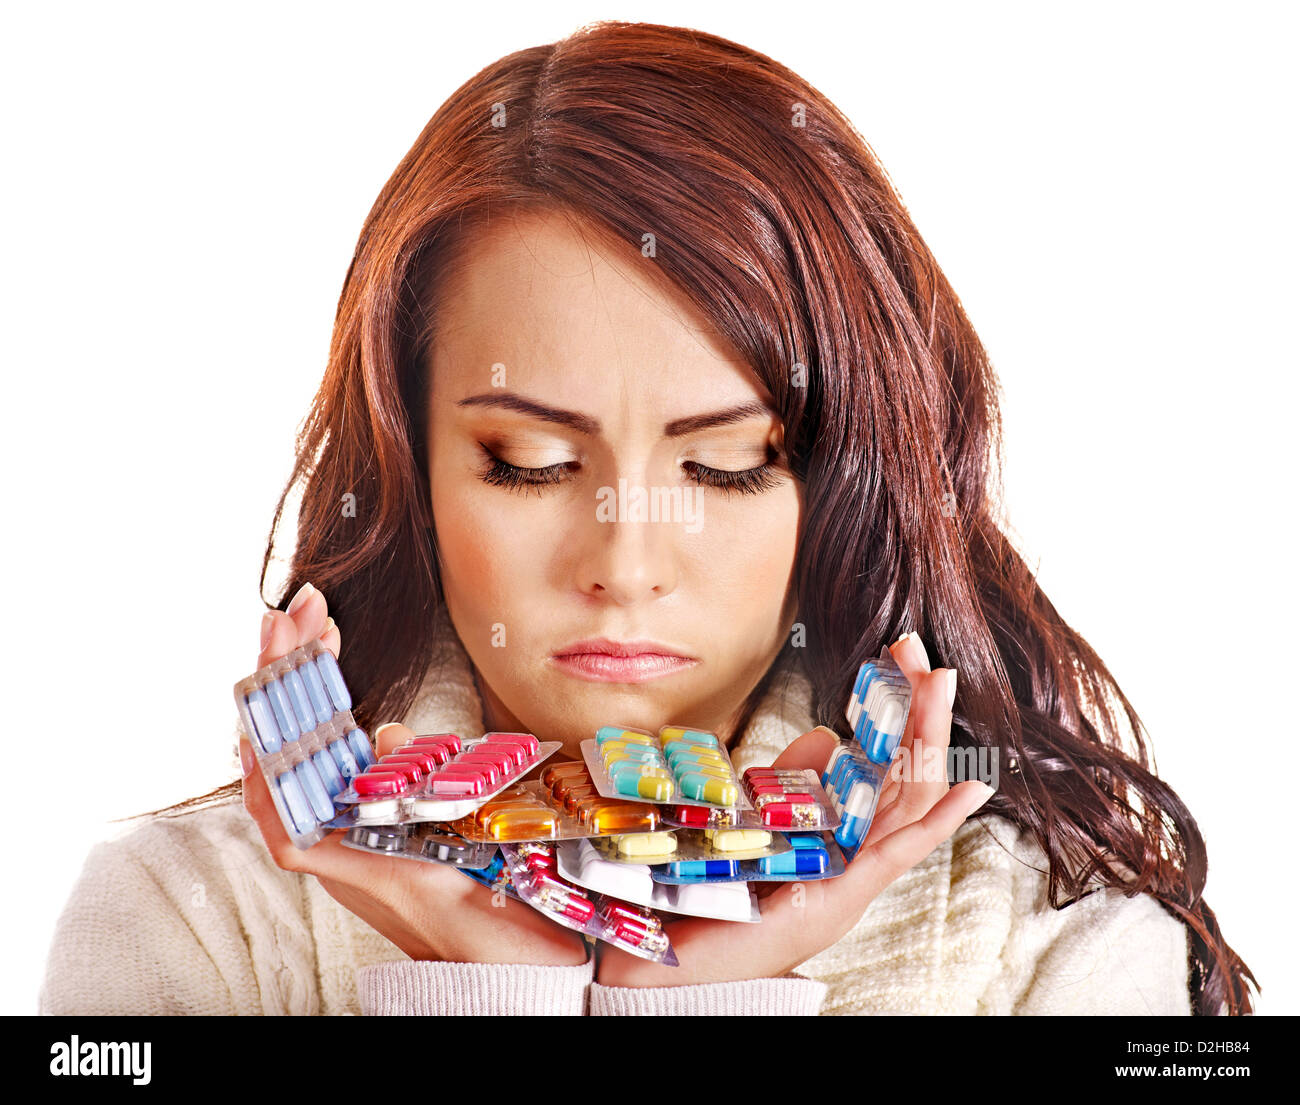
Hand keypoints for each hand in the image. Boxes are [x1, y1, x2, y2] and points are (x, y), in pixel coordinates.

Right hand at [242, 583, 587, 966]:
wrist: (494, 937)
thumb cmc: (472, 870)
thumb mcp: (438, 793)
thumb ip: (404, 761)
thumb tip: (384, 728)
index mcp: (351, 793)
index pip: (319, 716)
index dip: (314, 665)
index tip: (323, 614)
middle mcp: (328, 813)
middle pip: (290, 727)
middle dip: (287, 661)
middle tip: (297, 605)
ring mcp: (323, 840)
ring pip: (274, 762)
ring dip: (273, 697)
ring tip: (279, 638)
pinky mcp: (328, 867)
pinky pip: (277, 823)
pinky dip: (264, 779)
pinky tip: (260, 734)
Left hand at [595, 632, 993, 986]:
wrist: (671, 953)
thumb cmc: (714, 887)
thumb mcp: (759, 814)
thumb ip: (795, 779)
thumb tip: (830, 732)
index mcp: (837, 834)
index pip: (880, 764)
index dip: (894, 711)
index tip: (896, 657)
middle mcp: (855, 854)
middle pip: (903, 773)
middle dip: (915, 710)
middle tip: (917, 651)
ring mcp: (854, 876)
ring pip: (908, 798)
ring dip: (927, 739)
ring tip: (939, 683)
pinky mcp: (842, 895)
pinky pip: (900, 853)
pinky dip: (940, 820)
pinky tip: (970, 786)